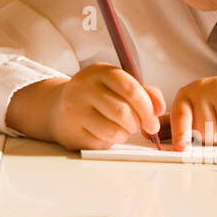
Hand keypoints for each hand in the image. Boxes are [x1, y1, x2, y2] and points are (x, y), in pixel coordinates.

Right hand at [46, 63, 164, 150]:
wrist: (57, 106)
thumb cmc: (95, 96)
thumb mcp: (117, 85)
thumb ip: (143, 92)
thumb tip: (159, 108)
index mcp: (99, 72)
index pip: (130, 89)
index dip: (147, 108)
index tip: (153, 121)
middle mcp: (83, 88)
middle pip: (123, 112)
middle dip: (138, 124)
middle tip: (140, 127)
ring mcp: (74, 111)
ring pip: (114, 131)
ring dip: (124, 134)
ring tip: (120, 128)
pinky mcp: (71, 133)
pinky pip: (102, 144)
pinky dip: (109, 142)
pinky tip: (102, 133)